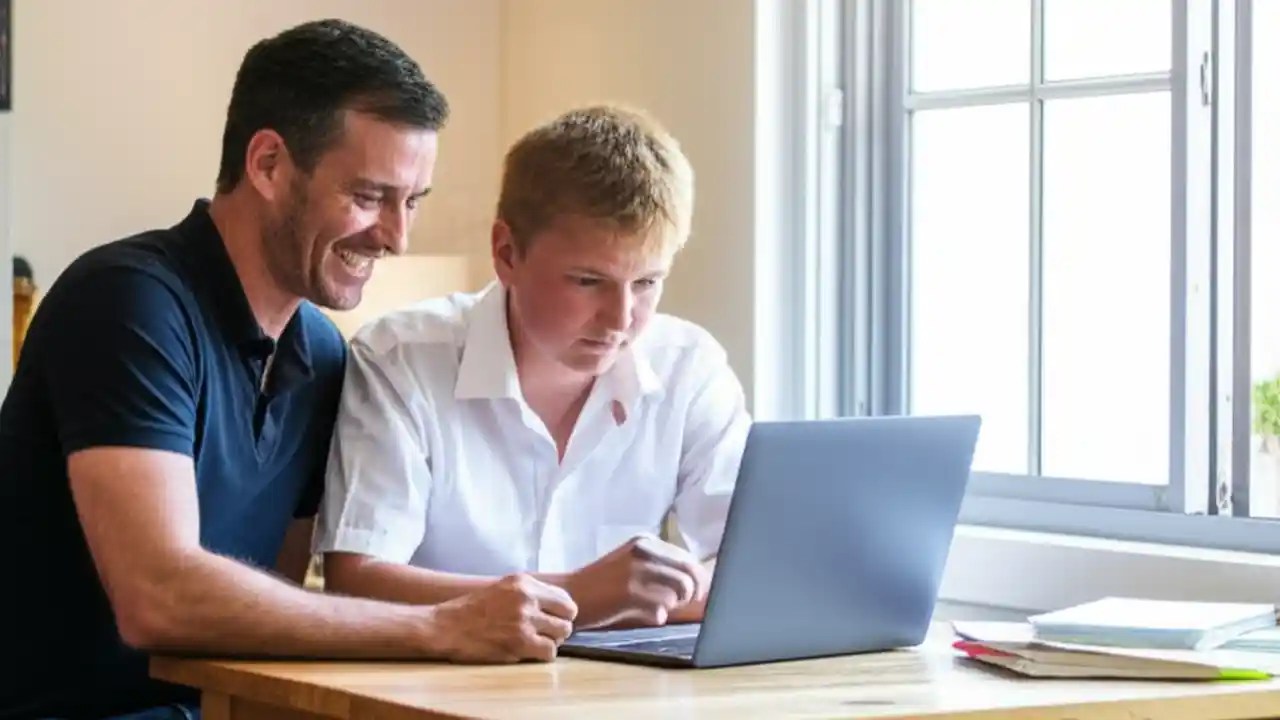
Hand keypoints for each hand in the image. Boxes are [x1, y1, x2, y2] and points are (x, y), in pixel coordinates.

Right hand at [425, 574, 577, 662]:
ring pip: (561, 634)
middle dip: (560, 627)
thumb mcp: (502, 589)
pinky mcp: (520, 642)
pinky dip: (542, 655)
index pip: (564, 597)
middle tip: (546, 634)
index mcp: (524, 582)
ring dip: (551, 641)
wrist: (446, 627)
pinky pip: (549, 652)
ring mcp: (525, 620)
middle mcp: (527, 598)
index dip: (563, 611)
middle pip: (568, 615)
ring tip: (535, 643)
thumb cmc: (472, 610)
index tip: (555, 619)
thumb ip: (528, 593)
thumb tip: (557, 605)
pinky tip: (529, 653)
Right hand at [564, 534, 710, 629]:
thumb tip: (698, 582)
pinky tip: (643, 615)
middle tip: (685, 605)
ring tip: (657, 608)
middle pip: (689, 574)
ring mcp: (636, 571)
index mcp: (645, 542)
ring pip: (679, 592)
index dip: (698, 579)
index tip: (697, 594)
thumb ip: (661, 568)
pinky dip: (657, 616)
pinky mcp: (630, 592)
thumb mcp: (632, 564)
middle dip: (693, 593)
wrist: (571, 595)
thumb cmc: (604, 584)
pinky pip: (661, 609)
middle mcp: (643, 551)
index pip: (688, 559)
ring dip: (673, 605)